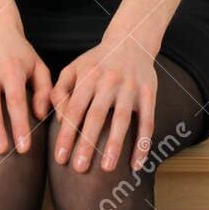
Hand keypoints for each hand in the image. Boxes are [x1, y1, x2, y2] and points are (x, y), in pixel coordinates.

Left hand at [50, 36, 156, 172]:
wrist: (131, 40)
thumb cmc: (96, 62)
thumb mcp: (73, 69)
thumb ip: (59, 92)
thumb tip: (59, 121)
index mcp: (89, 77)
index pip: (74, 110)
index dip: (66, 134)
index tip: (60, 158)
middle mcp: (110, 82)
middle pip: (97, 117)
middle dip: (87, 144)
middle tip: (79, 169)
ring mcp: (131, 88)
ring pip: (122, 120)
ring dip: (115, 146)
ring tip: (106, 169)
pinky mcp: (149, 94)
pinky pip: (147, 122)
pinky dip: (143, 144)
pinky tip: (136, 165)